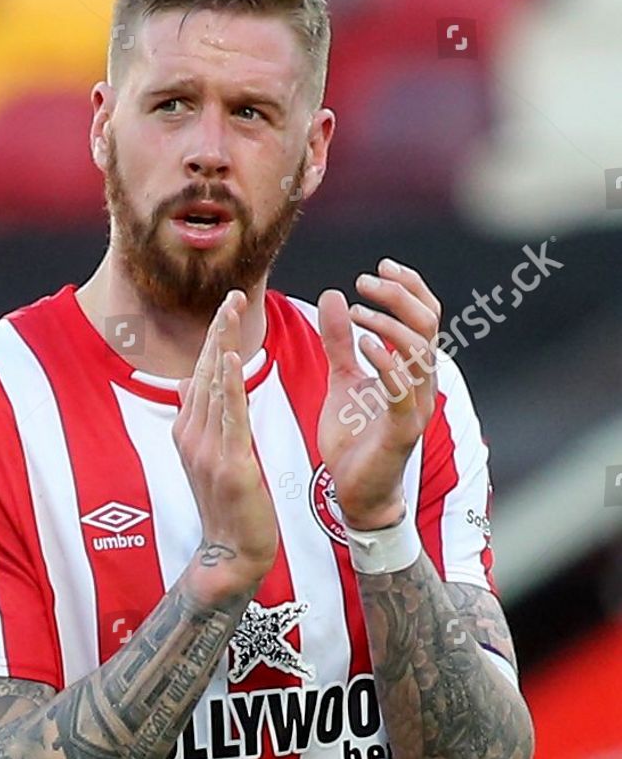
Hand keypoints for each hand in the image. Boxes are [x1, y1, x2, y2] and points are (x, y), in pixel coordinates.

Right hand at [173, 289, 278, 605]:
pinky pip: (228, 418)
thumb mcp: (208, 457)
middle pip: (204, 373)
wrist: (232, 553)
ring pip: (214, 387)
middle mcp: (192, 436)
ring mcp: (207, 451)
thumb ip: (199, 419)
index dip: (213, 339)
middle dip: (218, 332)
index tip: (228, 306)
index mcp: (188, 432)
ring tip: (232, 311)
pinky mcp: (229, 465)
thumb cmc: (227, 507)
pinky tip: (228, 359)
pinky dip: (226, 386)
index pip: (200, 375)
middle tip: (233, 294)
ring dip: (223, 346)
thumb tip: (188, 383)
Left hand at [316, 258, 439, 529]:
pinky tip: (365, 345)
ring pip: (420, 352)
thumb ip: (340, 342)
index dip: (409, 286)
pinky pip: (403, 391)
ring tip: (356, 312)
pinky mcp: (403, 430)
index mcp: (412, 368)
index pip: (425, 315)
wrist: (354, 493)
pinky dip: (387, 363)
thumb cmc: (353, 439)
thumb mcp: (341, 380)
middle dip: (399, 296)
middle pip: (427, 324)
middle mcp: (423, 383)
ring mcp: (417, 406)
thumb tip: (332, 296)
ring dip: (389, 325)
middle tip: (364, 282)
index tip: (381, 265)